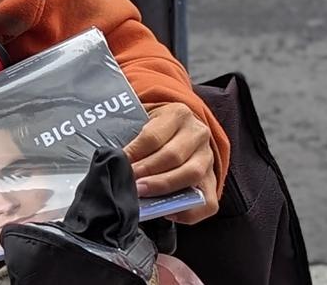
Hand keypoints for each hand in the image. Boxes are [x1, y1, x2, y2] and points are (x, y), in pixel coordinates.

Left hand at [123, 102, 218, 224]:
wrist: (181, 129)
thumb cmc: (154, 129)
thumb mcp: (143, 120)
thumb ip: (132, 136)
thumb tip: (113, 159)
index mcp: (178, 114)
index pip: (153, 136)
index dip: (135, 153)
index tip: (120, 164)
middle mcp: (197, 134)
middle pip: (173, 156)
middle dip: (148, 172)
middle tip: (130, 183)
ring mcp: (208, 157)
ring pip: (191, 175)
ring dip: (164, 187)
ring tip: (143, 193)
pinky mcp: (213, 180)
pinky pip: (208, 201)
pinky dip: (189, 211)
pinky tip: (168, 212)